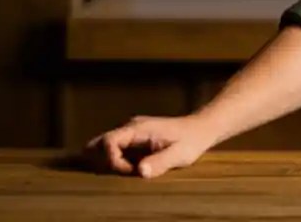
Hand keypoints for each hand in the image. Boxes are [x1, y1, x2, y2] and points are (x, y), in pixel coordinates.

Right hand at [83, 114, 218, 177]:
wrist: (201, 129)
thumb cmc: (192, 141)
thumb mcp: (179, 154)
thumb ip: (160, 162)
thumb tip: (140, 172)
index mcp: (138, 128)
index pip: (108, 142)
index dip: (113, 160)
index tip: (133, 171)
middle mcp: (130, 128)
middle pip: (100, 144)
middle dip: (108, 162)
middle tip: (129, 172)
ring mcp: (130, 133)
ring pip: (105, 149)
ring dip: (115, 164)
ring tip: (135, 170)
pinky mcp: (133, 140)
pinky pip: (116, 152)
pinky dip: (120, 163)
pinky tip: (137, 168)